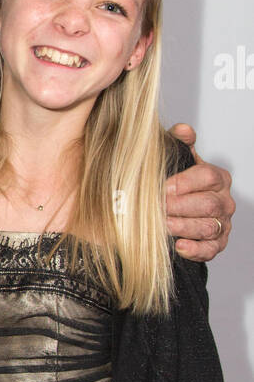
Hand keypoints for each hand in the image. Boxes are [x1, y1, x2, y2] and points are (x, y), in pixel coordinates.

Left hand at [165, 123, 233, 261]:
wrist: (177, 209)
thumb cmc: (177, 183)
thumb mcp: (177, 160)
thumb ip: (179, 143)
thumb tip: (183, 131)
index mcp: (217, 177)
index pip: (207, 176)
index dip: (184, 182)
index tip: (162, 187)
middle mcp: (224, 201)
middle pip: (207, 204)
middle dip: (179, 207)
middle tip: (157, 209)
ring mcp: (223, 223)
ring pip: (208, 227)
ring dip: (183, 227)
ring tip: (163, 226)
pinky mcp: (217, 243)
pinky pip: (211, 249)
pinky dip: (195, 250)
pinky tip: (179, 246)